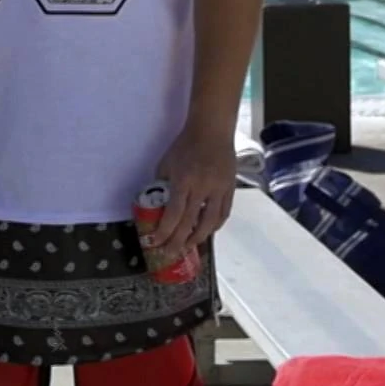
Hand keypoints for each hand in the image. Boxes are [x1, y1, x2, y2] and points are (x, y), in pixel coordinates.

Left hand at [149, 122, 236, 263]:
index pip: (173, 214)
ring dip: (198, 238)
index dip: (163, 232)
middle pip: (190, 223)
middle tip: (170, 254)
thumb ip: (162, 184)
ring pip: (210, 222)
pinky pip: (224, 213)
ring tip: (188, 247)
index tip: (154, 242)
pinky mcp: (230, 189)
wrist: (212, 131)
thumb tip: (156, 204)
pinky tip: (207, 231)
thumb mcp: (166, 163)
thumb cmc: (184, 145)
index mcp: (183, 181)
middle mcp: (202, 188)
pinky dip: (215, 225)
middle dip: (178, 242)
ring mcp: (219, 190)